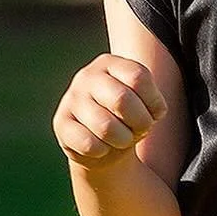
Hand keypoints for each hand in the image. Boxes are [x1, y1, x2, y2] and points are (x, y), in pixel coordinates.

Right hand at [53, 54, 166, 169]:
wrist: (103, 144)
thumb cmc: (129, 118)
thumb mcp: (144, 104)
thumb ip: (151, 101)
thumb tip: (153, 112)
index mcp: (110, 64)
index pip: (139, 77)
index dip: (154, 102)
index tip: (155, 114)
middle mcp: (87, 76)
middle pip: (122, 99)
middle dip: (140, 122)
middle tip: (141, 129)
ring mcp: (71, 98)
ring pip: (106, 126)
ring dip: (123, 140)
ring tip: (123, 139)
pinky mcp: (61, 123)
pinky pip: (89, 144)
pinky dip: (103, 151)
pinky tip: (102, 147)